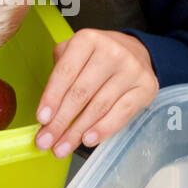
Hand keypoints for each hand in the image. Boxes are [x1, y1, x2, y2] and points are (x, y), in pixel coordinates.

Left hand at [34, 29, 158, 157]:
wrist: (136, 51)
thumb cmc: (97, 57)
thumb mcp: (75, 53)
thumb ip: (59, 75)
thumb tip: (46, 115)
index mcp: (88, 40)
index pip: (65, 72)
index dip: (52, 98)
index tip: (41, 119)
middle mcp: (111, 51)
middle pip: (80, 93)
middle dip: (60, 121)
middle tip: (46, 142)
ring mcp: (131, 69)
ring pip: (99, 106)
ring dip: (77, 131)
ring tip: (62, 148)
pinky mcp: (146, 87)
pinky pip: (122, 113)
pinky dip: (103, 129)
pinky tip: (88, 140)